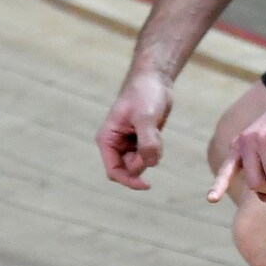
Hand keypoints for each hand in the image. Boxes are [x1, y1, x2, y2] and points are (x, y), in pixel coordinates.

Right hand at [97, 71, 171, 189]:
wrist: (155, 81)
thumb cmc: (145, 94)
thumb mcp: (146, 117)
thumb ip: (147, 141)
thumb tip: (151, 164)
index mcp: (107, 139)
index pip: (114, 171)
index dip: (129, 180)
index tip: (147, 184)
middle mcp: (115, 144)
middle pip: (130, 169)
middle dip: (144, 160)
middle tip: (154, 140)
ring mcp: (128, 144)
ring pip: (142, 163)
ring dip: (152, 152)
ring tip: (154, 130)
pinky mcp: (141, 141)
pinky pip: (150, 155)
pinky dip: (158, 148)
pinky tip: (157, 129)